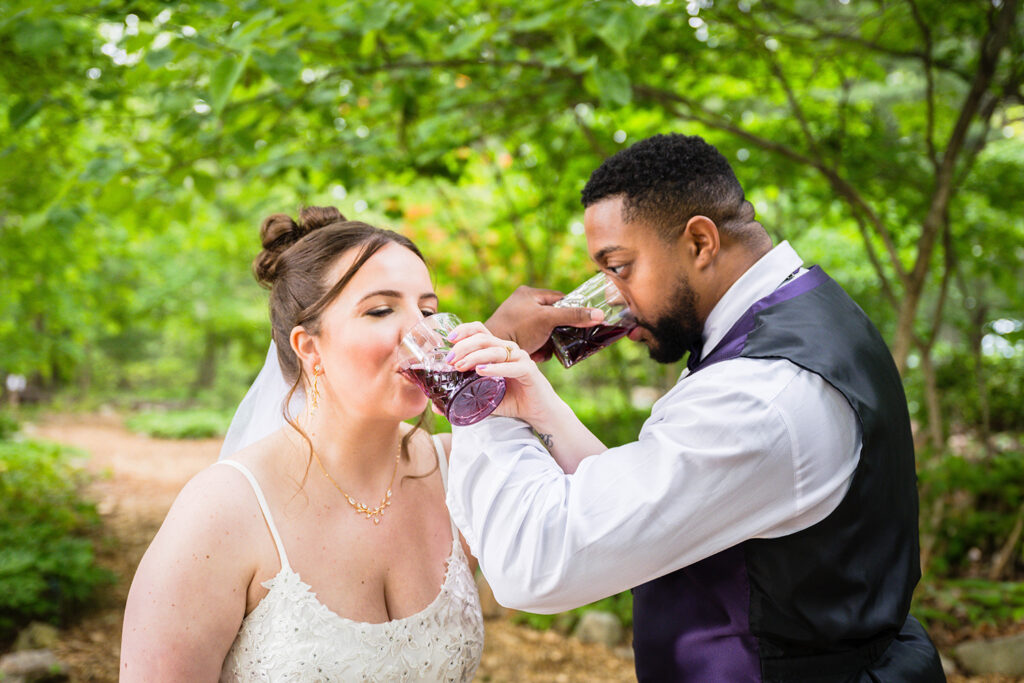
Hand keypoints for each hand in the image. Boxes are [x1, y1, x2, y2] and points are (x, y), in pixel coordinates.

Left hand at [447, 321, 559, 423]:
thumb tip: (435, 407)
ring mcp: (519, 358)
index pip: (480, 331)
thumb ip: (463, 397)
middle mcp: (508, 350)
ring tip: (460, 367)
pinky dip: (495, 368)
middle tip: (450, 361)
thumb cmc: (511, 401)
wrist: (537, 412)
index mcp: (496, 350)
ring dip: (475, 356)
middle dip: (463, 347)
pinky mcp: (529, 370)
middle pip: (483, 338)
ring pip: (495, 350)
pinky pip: (511, 366)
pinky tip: (481, 371)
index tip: (449, 339)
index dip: (464, 330)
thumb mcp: (483, 397)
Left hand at [485, 286, 604, 361]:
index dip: (571, 310)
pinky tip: (536, 354)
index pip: (559, 299)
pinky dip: (538, 349)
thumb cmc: (518, 329)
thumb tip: (601, 315)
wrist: (492, 352)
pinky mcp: (516, 337)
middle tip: (559, 340)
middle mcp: (522, 304)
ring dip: (548, 343)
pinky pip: (536, 341)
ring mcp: (518, 321)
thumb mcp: (548, 320)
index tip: (579, 323)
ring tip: (544, 348)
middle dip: (558, 331)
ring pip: (545, 331)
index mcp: (528, 293)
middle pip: (553, 317)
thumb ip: (574, 316)